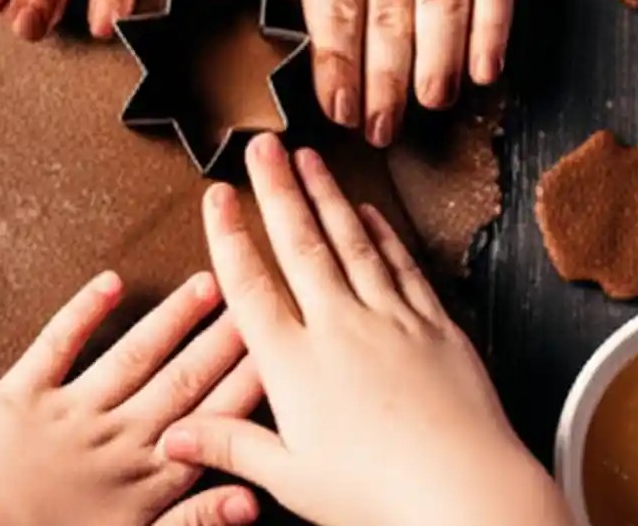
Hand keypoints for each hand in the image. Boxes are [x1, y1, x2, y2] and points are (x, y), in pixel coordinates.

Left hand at [0, 271, 261, 524]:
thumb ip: (192, 523)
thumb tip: (251, 500)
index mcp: (144, 480)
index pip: (211, 421)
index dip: (248, 382)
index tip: (278, 349)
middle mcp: (115, 438)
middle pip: (181, 379)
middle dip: (224, 338)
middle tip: (258, 299)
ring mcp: (70, 412)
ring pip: (133, 355)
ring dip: (172, 318)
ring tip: (205, 281)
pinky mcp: (22, 395)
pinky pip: (56, 345)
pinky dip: (83, 311)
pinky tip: (110, 283)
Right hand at [161, 134, 570, 525]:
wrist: (465, 492)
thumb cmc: (378, 496)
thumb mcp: (291, 478)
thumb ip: (231, 445)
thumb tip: (172, 435)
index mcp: (295, 364)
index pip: (250, 286)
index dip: (229, 236)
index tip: (217, 196)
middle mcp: (339, 328)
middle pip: (300, 245)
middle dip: (277, 190)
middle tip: (263, 146)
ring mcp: (390, 321)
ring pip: (351, 243)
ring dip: (327, 196)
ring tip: (310, 159)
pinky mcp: (434, 326)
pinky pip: (402, 267)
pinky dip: (383, 235)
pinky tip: (369, 213)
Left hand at [239, 0, 523, 144]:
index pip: (333, 11)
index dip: (335, 69)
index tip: (336, 109)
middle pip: (386, 25)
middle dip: (380, 87)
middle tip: (378, 134)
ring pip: (440, 13)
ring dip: (432, 69)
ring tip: (425, 110)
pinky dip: (492, 30)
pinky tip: (484, 69)